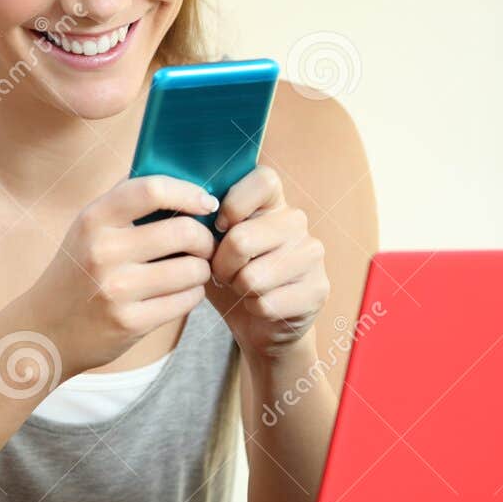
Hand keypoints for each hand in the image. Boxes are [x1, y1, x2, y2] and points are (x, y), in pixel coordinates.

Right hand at [21, 175, 217, 376]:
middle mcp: (103, 252)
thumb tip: (177, 173)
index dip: (189, 192)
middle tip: (204, 245)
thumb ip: (125, 201)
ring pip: (193, 270)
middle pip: (183, 232)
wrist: (46, 329)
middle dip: (205, 239)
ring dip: (202, 270)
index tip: (206, 203)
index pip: (151, 190)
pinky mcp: (130, 323)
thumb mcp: (88, 229)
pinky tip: (182, 292)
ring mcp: (116, 290)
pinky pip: (187, 300)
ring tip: (192, 270)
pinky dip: (193, 294)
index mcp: (94, 219)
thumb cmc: (78, 271)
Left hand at [205, 165, 327, 361]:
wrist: (261, 322)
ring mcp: (312, 254)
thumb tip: (184, 213)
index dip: (234, 204)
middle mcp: (297, 222)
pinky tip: (262, 305)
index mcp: (273, 202)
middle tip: (226, 273)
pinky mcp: (318, 289)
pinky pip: (266, 303)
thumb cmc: (231, 275)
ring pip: (252, 278)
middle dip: (221, 266)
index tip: (220, 227)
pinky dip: (254, 309)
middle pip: (242, 239)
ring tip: (245, 288)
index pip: (263, 179)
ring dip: (238, 290)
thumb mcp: (213, 246)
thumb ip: (203, 224)